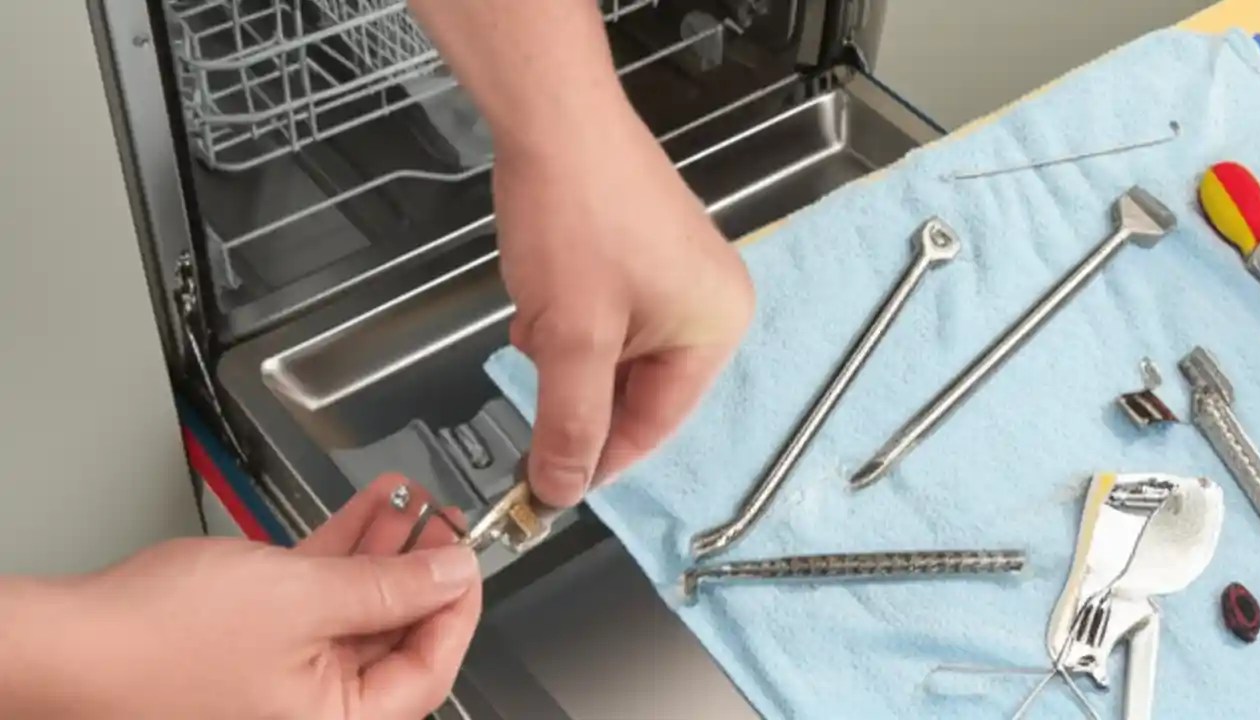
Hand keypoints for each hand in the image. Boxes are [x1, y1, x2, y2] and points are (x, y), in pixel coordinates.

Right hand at [10, 475, 479, 719]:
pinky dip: (342, 554)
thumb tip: (453, 573)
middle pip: (394, 634)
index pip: (429, 669)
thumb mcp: (304, 600)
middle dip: (420, 567)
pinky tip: (366, 512)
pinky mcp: (256, 640)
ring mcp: (285, 674)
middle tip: (442, 520)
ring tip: (410, 502)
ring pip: (356, 606)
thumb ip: (388, 586)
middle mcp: (314, 708)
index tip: (470, 558)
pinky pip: (317, 597)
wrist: (67, 641)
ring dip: (384, 550)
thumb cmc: (161, 645)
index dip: (458, 607)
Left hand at [494, 105, 754, 507]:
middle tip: (541, 346)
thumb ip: (569, 424)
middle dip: (577, 379)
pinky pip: (604, 317)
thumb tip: (562, 493)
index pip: (657, 423)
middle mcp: (709, 305)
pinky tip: (544, 287)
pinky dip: (566, 317)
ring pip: (610, 355)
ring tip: (545, 299)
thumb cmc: (575, 222)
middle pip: (634, 389)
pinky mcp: (641, 255)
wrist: (551, 118)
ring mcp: (676, 277)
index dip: (599, 457)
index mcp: (717, 328)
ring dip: (565, 345)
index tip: (546, 484)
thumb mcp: (573, 337)